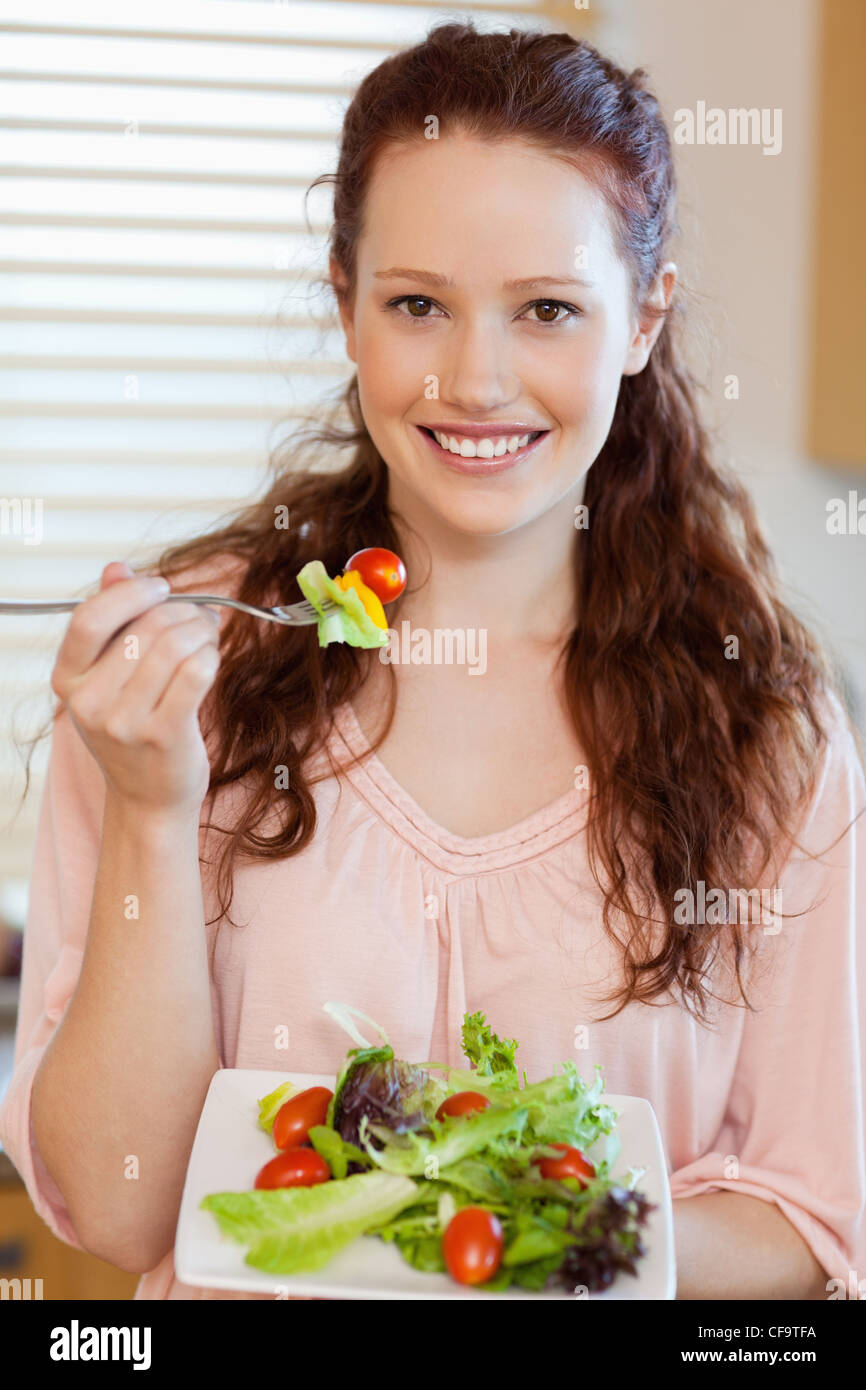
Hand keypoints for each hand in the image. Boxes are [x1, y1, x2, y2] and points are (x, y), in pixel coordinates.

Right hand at [50, 560, 221, 818]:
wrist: (149, 798)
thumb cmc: (134, 730)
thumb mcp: (109, 677)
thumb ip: (112, 621)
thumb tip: (117, 567)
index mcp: (68, 679)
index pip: (90, 618)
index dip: (131, 593)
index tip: (161, 588)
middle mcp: (89, 702)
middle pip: (144, 627)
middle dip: (183, 612)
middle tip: (201, 616)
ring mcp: (124, 722)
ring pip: (174, 645)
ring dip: (202, 631)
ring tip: (208, 637)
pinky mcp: (164, 734)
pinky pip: (196, 672)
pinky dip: (211, 656)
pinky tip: (211, 661)